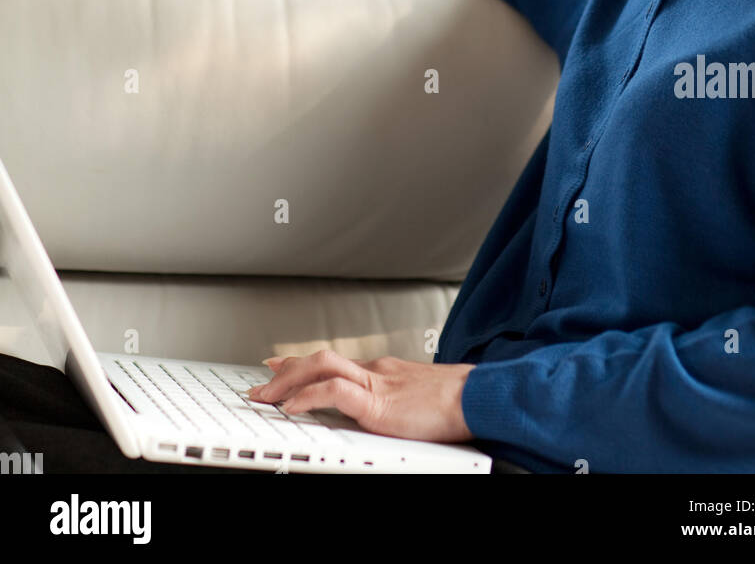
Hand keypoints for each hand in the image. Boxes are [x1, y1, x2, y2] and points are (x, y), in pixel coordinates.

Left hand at [246, 349, 475, 442]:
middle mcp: (375, 370)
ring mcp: (376, 383)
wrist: (478, 397)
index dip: (303, 365)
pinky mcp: (379, 402)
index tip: (280, 367)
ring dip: (288, 381)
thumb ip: (396, 401)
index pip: (334, 362)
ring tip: (265, 395)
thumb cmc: (457, 402)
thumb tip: (384, 412)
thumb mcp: (418, 397)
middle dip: (286, 371)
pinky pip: (335, 392)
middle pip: (321, 359)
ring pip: (321, 367)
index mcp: (383, 371)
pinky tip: (293, 407)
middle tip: (260, 384)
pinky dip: (309, 397)